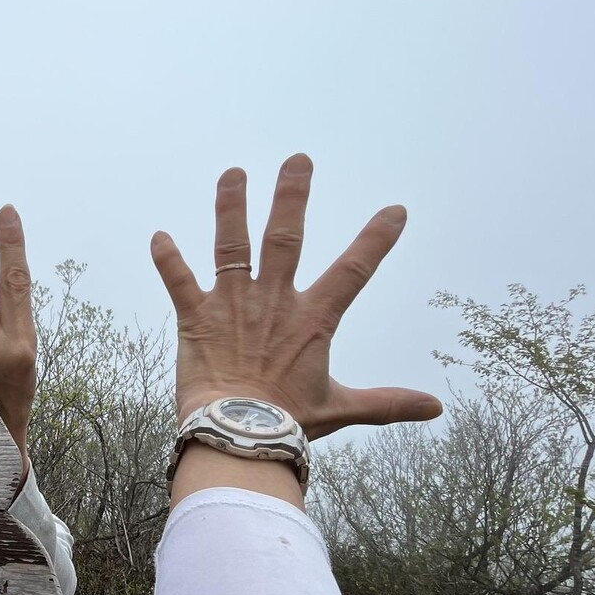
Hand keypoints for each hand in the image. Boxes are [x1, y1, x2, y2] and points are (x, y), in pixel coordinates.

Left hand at [150, 153, 441, 439]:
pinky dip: (167, 259)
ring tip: (233, 173)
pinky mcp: (195, 319)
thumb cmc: (288, 423)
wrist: (237, 434)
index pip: (354, 270)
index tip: (395, 210)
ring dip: (231, 207)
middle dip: (292, 196)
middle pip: (286, 237)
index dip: (376, 239)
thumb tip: (436, 408)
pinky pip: (178, 281)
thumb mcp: (342, 408)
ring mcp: (232, 305)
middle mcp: (273, 301)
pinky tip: (158, 236)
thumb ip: (387, 402)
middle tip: (298, 160)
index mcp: (312, 319)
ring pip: (232, 245)